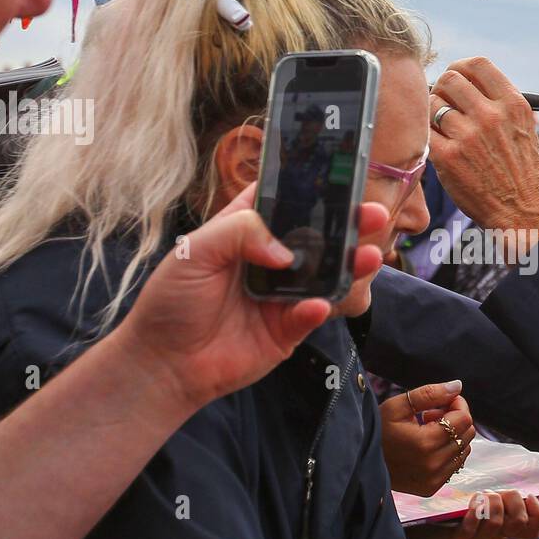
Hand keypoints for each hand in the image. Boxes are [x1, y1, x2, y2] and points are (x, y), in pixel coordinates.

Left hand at [113, 183, 387, 409]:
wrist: (164, 363)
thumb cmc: (172, 300)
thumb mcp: (195, 251)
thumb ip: (240, 232)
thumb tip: (285, 251)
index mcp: (245, 231)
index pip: (283, 201)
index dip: (310, 187)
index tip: (341, 175)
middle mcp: (269, 259)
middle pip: (316, 236)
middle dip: (348, 224)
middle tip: (375, 214)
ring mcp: (282, 295)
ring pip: (325, 275)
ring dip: (349, 265)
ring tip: (370, 256)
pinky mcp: (287, 330)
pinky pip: (310, 315)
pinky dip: (317, 308)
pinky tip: (318, 303)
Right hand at [380, 381, 476, 495]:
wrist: (361, 463)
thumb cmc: (378, 431)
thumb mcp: (398, 406)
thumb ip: (429, 394)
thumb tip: (457, 386)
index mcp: (426, 442)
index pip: (464, 419)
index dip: (457, 404)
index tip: (442, 400)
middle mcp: (434, 464)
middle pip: (467, 434)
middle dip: (455, 419)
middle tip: (432, 414)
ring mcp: (434, 479)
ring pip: (464, 450)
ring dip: (453, 436)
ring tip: (429, 430)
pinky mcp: (431, 487)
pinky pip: (455, 465)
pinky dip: (448, 452)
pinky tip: (428, 446)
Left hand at [406, 490, 538, 538]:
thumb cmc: (447, 520)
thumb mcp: (477, 508)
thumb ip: (494, 499)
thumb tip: (509, 483)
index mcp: (501, 529)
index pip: (533, 528)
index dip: (537, 512)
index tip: (527, 497)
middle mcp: (492, 537)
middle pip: (521, 524)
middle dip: (514, 501)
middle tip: (496, 494)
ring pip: (497, 524)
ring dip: (490, 503)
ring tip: (479, 497)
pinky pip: (471, 530)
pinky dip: (473, 514)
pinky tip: (470, 504)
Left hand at [429, 57, 538, 245]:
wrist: (523, 213)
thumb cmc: (521, 173)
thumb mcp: (522, 129)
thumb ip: (498, 105)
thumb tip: (465, 85)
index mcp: (513, 104)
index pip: (478, 64)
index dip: (461, 67)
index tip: (456, 77)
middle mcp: (491, 115)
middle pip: (450, 79)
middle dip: (442, 88)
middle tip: (442, 102)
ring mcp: (469, 136)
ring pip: (433, 105)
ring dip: (433, 115)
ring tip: (442, 130)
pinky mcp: (449, 158)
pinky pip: (426, 132)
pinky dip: (428, 136)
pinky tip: (438, 146)